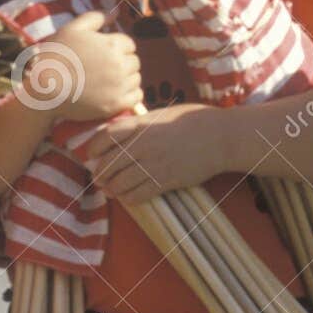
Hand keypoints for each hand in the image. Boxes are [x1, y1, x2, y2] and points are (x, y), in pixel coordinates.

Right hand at [35, 11, 141, 122]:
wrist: (43, 88)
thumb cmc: (56, 56)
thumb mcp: (72, 29)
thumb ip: (96, 18)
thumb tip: (116, 12)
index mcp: (112, 45)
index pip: (129, 44)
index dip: (117, 48)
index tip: (103, 55)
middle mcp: (119, 65)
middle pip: (134, 62)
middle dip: (122, 63)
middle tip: (103, 69)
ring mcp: (118, 86)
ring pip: (136, 79)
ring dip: (126, 79)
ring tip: (107, 81)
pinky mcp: (115, 105)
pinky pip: (136, 97)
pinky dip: (129, 95)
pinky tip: (115, 94)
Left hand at [82, 103, 222, 202]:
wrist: (220, 137)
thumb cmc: (191, 120)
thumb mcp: (160, 114)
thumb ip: (137, 123)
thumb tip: (114, 132)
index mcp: (140, 125)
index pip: (104, 138)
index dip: (93, 149)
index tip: (92, 156)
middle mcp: (143, 144)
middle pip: (108, 164)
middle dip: (100, 174)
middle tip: (99, 178)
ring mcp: (154, 164)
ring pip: (120, 183)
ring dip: (112, 189)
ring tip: (110, 190)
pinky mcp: (166, 181)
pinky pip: (138, 195)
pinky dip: (128, 199)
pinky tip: (128, 197)